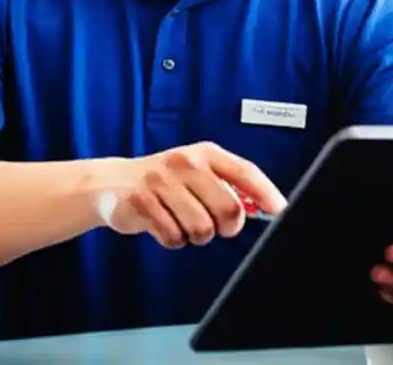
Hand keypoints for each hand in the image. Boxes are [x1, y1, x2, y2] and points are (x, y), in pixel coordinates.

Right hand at [100, 142, 285, 248]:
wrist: (112, 183)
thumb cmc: (164, 181)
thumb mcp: (196, 172)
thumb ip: (228, 186)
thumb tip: (264, 207)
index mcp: (204, 153)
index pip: (244, 172)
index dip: (266, 193)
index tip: (280, 210)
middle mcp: (184, 163)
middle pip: (228, 207)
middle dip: (226, 226)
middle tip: (215, 225)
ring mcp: (161, 181)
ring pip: (201, 228)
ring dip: (195, 235)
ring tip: (182, 222)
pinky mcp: (141, 202)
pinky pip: (173, 237)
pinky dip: (172, 239)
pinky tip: (163, 225)